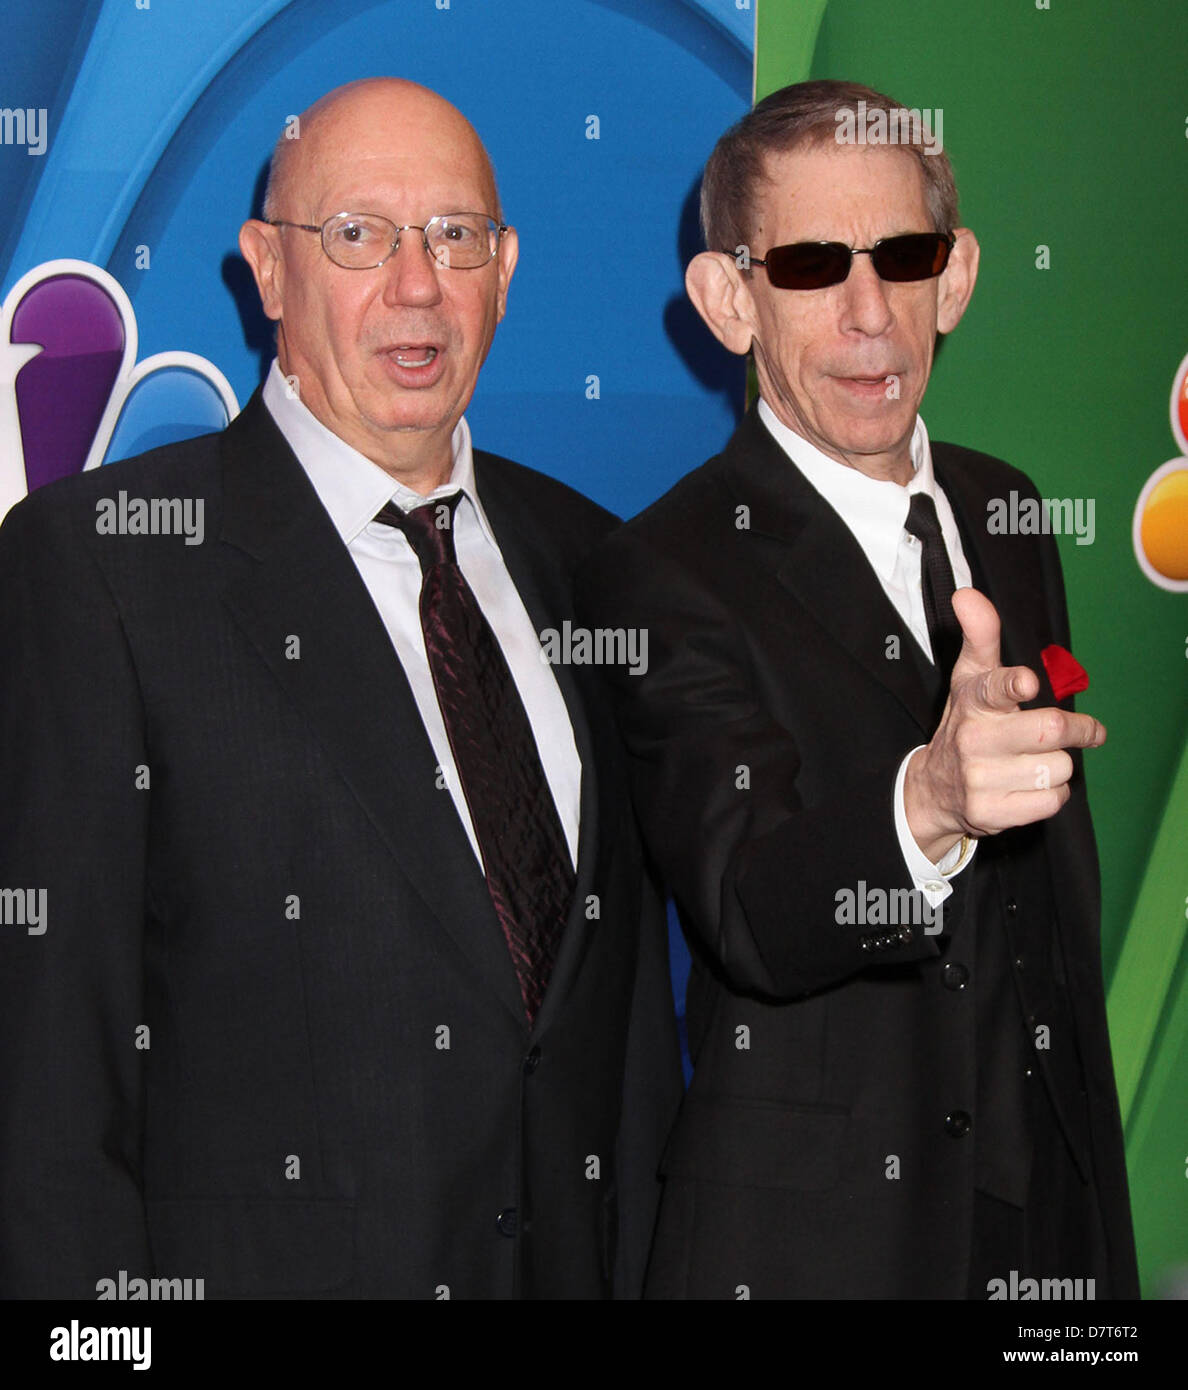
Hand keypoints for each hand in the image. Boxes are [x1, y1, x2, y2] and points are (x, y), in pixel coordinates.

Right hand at [904, 588, 1104, 862]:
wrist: (934, 788)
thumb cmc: (966, 722)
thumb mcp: (969, 678)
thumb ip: (980, 636)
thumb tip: (967, 594)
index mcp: (973, 701)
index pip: (993, 688)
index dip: (1013, 685)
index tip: (1027, 683)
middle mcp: (973, 739)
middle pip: (1050, 730)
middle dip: (1081, 729)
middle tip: (1091, 730)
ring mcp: (980, 778)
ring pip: (1058, 768)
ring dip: (1061, 765)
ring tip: (1042, 761)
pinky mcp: (991, 812)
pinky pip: (1051, 800)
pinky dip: (1053, 793)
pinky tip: (1034, 785)